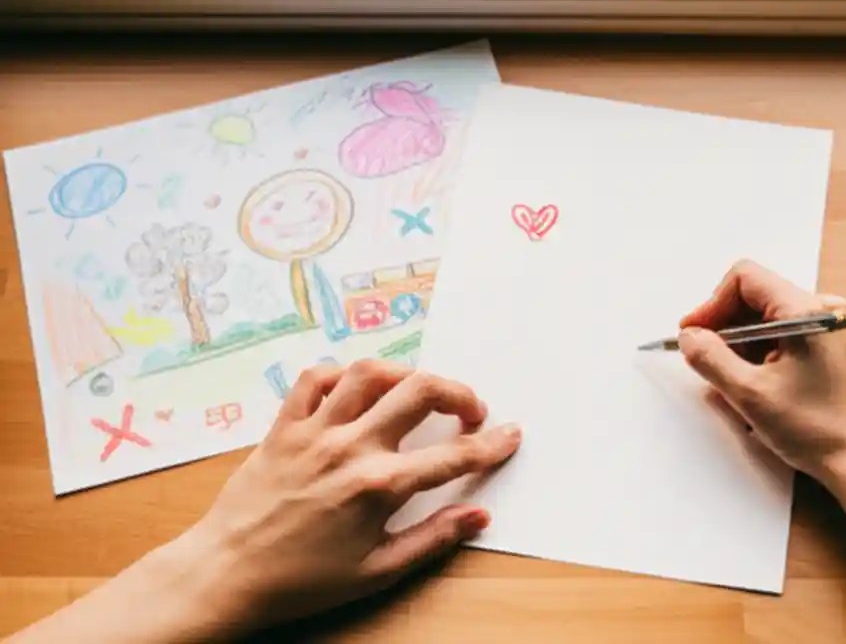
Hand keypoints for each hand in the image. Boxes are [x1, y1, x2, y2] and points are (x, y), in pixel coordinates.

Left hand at [177, 360, 520, 633]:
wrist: (227, 575)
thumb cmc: (302, 580)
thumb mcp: (378, 572)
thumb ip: (433, 539)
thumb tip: (478, 517)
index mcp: (379, 486)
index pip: (453, 456)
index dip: (491, 444)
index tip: (509, 434)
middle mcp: (350, 448)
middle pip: (419, 391)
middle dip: (458, 392)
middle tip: (469, 410)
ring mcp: (314, 432)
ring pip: (368, 372)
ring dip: (403, 374)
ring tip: (416, 392)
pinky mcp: (283, 427)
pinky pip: (314, 379)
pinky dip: (341, 375)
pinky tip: (356, 392)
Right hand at [678, 260, 845, 482]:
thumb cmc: (820, 430)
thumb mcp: (751, 394)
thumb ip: (711, 359)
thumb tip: (689, 337)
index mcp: (807, 310)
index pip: (745, 279)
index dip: (711, 304)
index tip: (693, 334)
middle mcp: (825, 310)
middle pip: (758, 298)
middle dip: (726, 329)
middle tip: (706, 361)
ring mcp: (832, 329)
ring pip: (770, 320)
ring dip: (743, 347)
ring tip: (732, 384)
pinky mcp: (834, 348)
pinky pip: (788, 337)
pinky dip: (764, 356)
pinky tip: (755, 387)